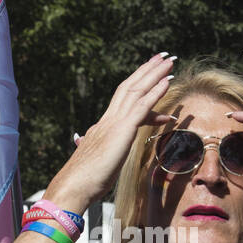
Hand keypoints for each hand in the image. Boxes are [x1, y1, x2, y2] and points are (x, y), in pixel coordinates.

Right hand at [43, 53, 178, 212]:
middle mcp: (108, 119)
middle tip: (161, 57)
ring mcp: (114, 122)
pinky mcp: (122, 130)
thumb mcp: (98, 162)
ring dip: (154, 74)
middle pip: (129, 87)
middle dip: (146, 71)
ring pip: (137, 91)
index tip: (152, 77)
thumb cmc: (84, 180)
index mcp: (103, 125)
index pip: (124, 100)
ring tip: (169, 61)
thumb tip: (96, 147)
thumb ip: (101, 152)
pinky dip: (155, 92)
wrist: (74, 185)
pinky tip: (167, 82)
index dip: (139, 86)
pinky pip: (142, 106)